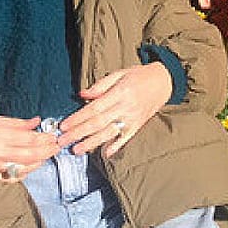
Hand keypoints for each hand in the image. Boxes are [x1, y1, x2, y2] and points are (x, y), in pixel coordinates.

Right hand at [0, 114, 59, 181]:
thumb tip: (35, 123)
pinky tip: (29, 167)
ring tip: (45, 155)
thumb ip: (14, 123)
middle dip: (46, 151)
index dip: (44, 139)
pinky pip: (10, 179)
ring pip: (22, 169)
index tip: (53, 136)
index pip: (28, 140)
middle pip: (29, 156)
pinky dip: (23, 173)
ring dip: (38, 163)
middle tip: (55, 146)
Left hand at [58, 63, 172, 157]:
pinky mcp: (138, 126)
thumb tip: (82, 95)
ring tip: (76, 150)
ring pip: (109, 133)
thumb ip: (101, 85)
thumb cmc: (140, 75)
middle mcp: (125, 108)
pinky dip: (115, 147)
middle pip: (97, 123)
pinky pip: (125, 138)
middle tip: (62, 141)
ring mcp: (132, 119)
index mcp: (120, 93)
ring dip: (91, 143)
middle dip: (78, 133)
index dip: (77, 118)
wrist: (164, 81)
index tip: (64, 125)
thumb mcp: (120, 73)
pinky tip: (104, 154)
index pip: (94, 108)